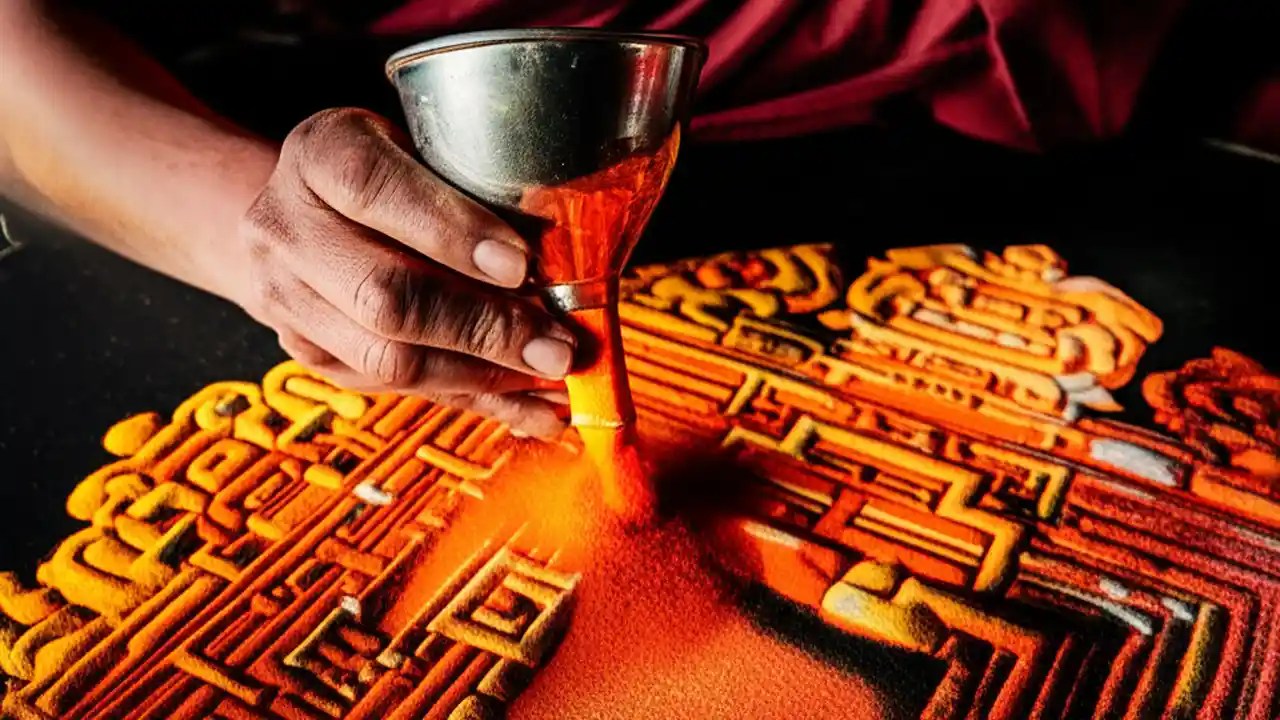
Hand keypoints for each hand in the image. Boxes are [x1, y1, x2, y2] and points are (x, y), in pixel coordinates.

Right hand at [236, 108, 572, 437]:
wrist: (301, 212)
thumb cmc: (392, 172)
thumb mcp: (422, 148)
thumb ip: (474, 190)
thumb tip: (562, 261)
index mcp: (320, 154)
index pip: (374, 189)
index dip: (450, 230)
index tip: (520, 265)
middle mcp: (286, 228)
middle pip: (385, 294)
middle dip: (483, 327)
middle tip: (558, 348)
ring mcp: (286, 299)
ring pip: (386, 357)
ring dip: (482, 375)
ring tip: (554, 380)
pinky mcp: (307, 354)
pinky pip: (398, 389)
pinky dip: (474, 399)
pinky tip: (533, 409)